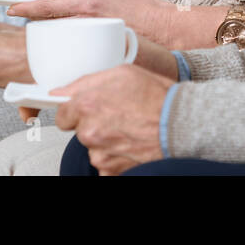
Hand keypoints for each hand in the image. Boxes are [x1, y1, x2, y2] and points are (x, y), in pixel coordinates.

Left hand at [8, 0, 173, 42]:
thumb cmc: (142, 7)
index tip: (11, 9)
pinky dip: (69, 45)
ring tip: (55, 33)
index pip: (49, 5)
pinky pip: (77, 47)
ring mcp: (93, 36)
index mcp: (89, 1)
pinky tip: (71, 46)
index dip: (26, 8)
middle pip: (51, 22)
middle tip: (31, 21)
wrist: (166, 28)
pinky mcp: (100, 49)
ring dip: (53, 34)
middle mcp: (88, 19)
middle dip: (38, 22)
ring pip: (62, 35)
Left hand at [54, 65, 173, 174]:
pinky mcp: (112, 171)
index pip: (61, 115)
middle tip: (118, 116)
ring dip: (106, 142)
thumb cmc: (157, 96)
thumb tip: (62, 92)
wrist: (183, 124)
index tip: (85, 110)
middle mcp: (90, 132)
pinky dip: (116, 158)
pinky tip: (132, 145)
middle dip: (94, 124)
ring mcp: (101, 155)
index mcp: (87, 105)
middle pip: (80, 131)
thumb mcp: (122, 73)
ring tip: (130, 130)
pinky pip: (106, 165)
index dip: (75, 111)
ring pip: (93, 148)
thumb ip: (85, 82)